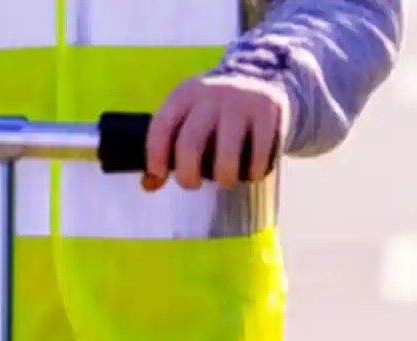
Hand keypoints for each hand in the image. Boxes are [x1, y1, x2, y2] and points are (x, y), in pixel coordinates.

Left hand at [144, 74, 288, 191]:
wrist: (260, 77)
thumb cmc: (215, 112)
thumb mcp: (188, 118)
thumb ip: (167, 148)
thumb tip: (149, 186)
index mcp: (184, 95)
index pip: (160, 129)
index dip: (155, 159)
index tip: (159, 176)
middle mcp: (210, 95)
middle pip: (190, 145)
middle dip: (188, 176)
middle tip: (193, 184)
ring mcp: (240, 102)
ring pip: (226, 156)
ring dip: (224, 179)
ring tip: (226, 180)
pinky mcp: (267, 111)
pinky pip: (257, 156)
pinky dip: (252, 173)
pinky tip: (250, 173)